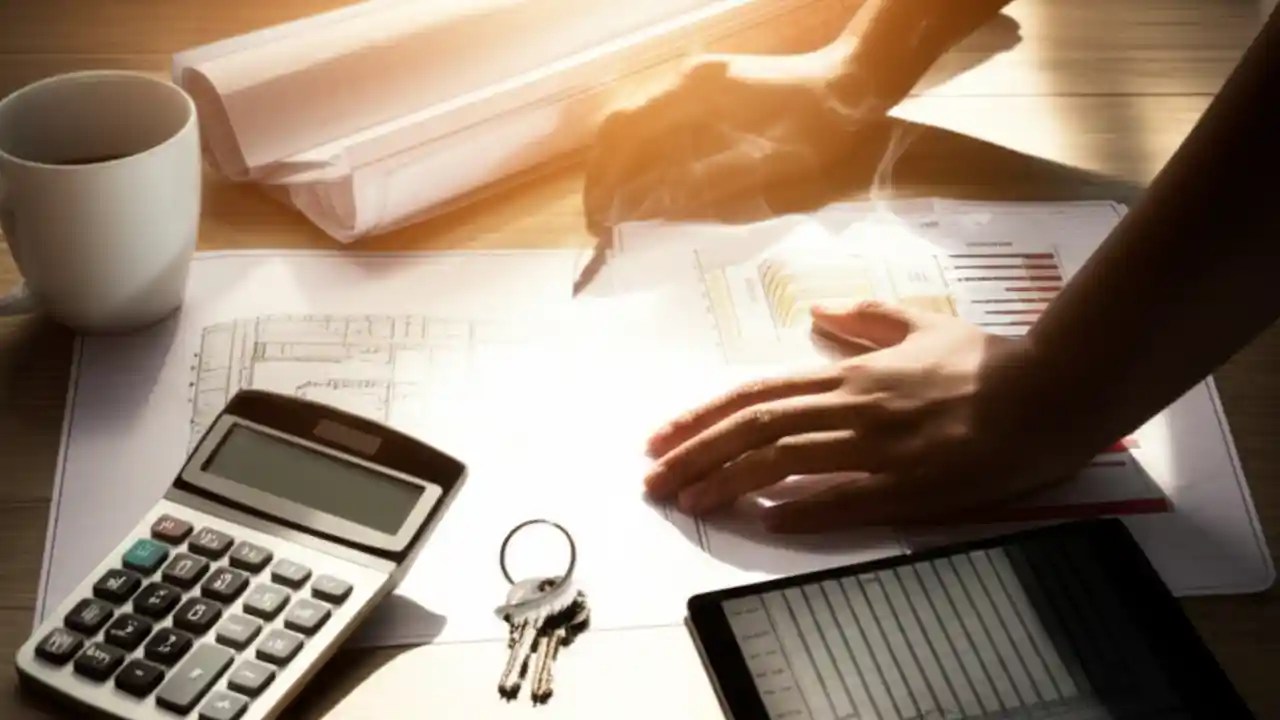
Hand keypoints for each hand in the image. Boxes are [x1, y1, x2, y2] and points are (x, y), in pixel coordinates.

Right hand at [584, 48, 891, 231]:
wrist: (858, 96)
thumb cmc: (819, 146)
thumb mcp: (762, 187)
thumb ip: (696, 197)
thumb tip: (642, 211)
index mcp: (692, 101)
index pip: (621, 140)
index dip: (604, 185)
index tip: (599, 224)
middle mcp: (687, 83)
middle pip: (620, 127)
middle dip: (604, 176)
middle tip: (604, 221)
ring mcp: (699, 82)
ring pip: (636, 121)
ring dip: (622, 165)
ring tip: (623, 208)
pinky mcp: (713, 88)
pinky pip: (660, 118)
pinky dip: (646, 153)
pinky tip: (655, 184)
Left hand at [642, 301, 1093, 532]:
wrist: (1052, 391)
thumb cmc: (988, 362)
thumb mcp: (923, 324)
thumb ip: (869, 317)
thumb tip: (822, 312)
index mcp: (851, 374)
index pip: (757, 394)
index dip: (703, 417)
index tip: (662, 437)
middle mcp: (854, 406)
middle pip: (755, 428)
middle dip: (696, 454)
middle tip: (654, 480)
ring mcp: (881, 446)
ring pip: (786, 461)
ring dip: (728, 482)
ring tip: (688, 502)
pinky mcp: (914, 483)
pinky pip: (850, 496)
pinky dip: (805, 509)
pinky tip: (769, 521)